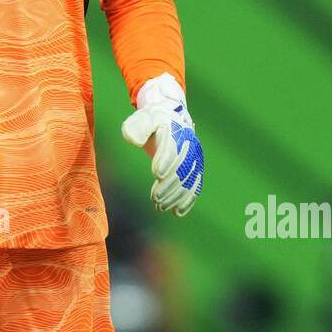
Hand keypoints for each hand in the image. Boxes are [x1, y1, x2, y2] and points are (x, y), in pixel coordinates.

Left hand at [121, 73, 203, 216]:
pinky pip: (194, 186)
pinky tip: (178, 213)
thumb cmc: (151, 121)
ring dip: (175, 196)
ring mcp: (194, 159)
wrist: (170, 119)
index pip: (172, 148)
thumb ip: (136, 127)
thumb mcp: (142, 118)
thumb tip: (135, 141)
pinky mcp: (195, 170)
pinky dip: (187, 200)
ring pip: (188, 181)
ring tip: (160, 207)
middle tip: (155, 198)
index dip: (165, 160)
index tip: (156, 174)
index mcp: (175, 131)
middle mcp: (189, 146)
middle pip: (181, 168)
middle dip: (168, 185)